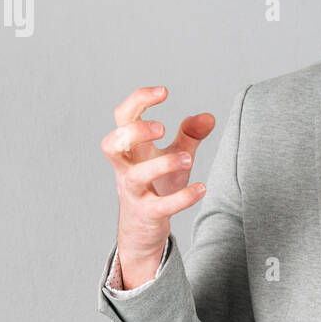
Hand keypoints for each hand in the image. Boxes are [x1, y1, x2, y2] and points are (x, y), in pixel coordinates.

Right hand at [100, 86, 215, 280]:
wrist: (142, 229)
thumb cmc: (156, 186)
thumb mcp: (174, 155)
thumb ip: (190, 135)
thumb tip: (208, 116)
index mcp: (131, 148)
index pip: (122, 116)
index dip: (138, 100)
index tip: (164, 92)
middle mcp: (126, 168)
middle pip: (111, 144)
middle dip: (135, 132)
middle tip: (162, 128)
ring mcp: (134, 192)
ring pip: (134, 176)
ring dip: (162, 164)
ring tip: (188, 159)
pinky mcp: (147, 214)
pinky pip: (159, 206)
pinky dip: (182, 198)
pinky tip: (202, 189)